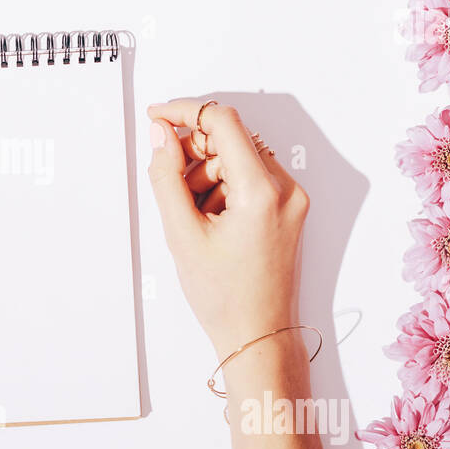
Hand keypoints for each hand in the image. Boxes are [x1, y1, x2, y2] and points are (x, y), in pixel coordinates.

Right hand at [146, 99, 308, 359]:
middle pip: (231, 139)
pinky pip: (250, 177)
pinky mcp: (289, 209)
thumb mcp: (182, 234)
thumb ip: (166, 176)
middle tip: (172, 185)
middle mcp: (286, 189)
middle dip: (194, 154)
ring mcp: (292, 199)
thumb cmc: (226, 297)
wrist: (258, 336)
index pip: (223, 123)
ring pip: (238, 158)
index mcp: (263, 192)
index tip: (157, 118)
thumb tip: (161, 134)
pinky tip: (211, 220)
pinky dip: (223, 187)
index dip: (185, 112)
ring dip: (206, 174)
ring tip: (193, 218)